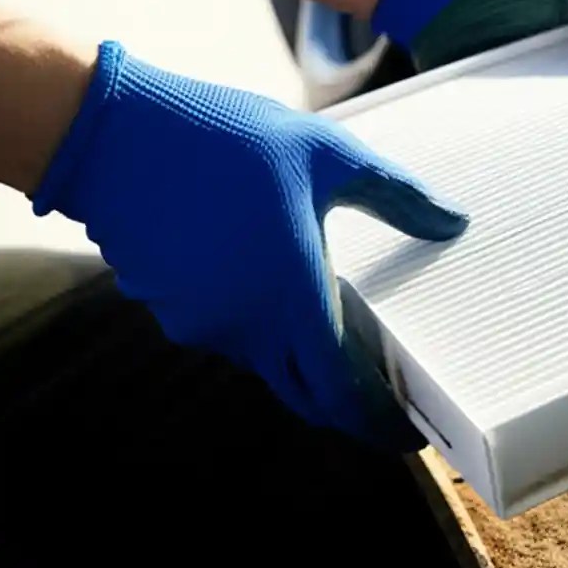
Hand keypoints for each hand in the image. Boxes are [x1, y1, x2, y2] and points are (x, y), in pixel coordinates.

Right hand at [31, 42, 467, 449]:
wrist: (110, 133)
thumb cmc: (228, 140)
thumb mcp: (328, 155)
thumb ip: (396, 195)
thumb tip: (456, 222)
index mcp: (292, 300)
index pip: (342, 396)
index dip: (377, 424)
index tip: (409, 434)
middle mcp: (247, 329)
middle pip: (306, 393)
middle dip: (348, 406)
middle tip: (385, 402)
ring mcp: (203, 323)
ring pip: (267, 361)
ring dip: (304, 358)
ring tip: (342, 335)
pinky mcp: (169, 307)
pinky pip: (230, 333)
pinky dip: (262, 328)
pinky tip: (277, 290)